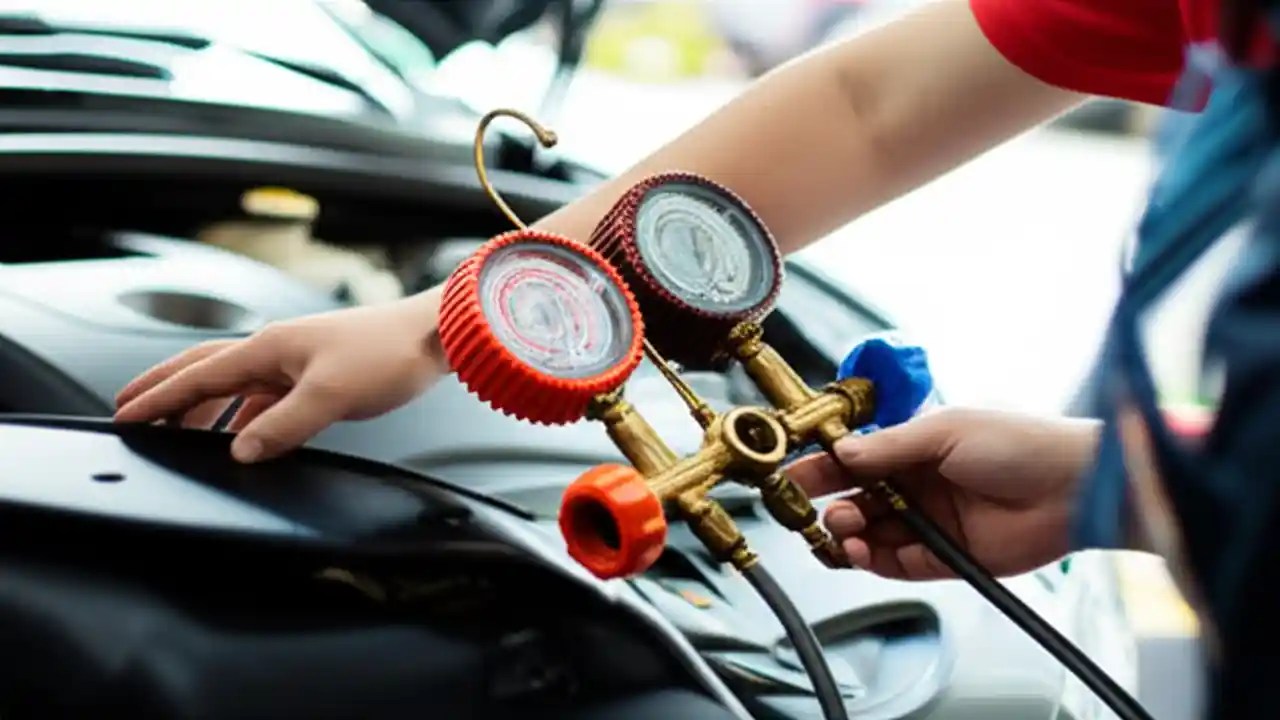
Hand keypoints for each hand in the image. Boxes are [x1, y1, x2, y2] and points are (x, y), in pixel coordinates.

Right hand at [114, 289, 446, 463]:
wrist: (434, 336)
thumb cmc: (388, 353)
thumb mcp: (331, 396)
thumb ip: (283, 426)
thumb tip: (238, 452)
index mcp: (268, 347)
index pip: (199, 376)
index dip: (160, 398)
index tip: (125, 416)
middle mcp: (275, 350)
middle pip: (205, 370)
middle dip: (166, 390)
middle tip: (131, 412)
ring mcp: (296, 362)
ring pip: (235, 386)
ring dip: (204, 407)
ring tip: (178, 431)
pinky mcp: (318, 375)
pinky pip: (266, 398)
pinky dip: (244, 416)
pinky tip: (243, 436)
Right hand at [786, 408, 1098, 579]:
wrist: (1075, 488)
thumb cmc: (1020, 443)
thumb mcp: (945, 431)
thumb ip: (889, 447)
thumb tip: (842, 452)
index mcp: (916, 447)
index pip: (856, 458)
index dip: (822, 465)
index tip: (792, 472)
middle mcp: (918, 485)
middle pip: (856, 498)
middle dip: (829, 502)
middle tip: (813, 505)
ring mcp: (930, 522)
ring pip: (871, 533)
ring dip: (848, 532)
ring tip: (843, 527)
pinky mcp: (945, 558)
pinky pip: (896, 563)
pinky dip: (873, 559)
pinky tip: (862, 548)